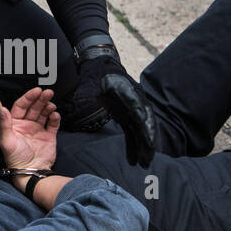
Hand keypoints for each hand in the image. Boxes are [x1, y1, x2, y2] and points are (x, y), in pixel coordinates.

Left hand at [0, 87, 58, 171]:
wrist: (30, 172)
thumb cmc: (15, 160)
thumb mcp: (7, 140)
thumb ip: (4, 124)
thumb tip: (2, 109)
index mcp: (15, 124)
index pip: (21, 106)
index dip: (29, 97)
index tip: (36, 91)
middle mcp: (26, 125)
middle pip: (34, 107)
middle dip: (41, 99)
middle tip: (48, 92)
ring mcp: (38, 130)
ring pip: (44, 113)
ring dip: (48, 106)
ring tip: (51, 103)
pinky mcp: (48, 136)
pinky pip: (53, 124)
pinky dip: (55, 118)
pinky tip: (55, 114)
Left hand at [72, 52, 157, 166]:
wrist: (99, 65)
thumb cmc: (95, 72)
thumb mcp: (89, 80)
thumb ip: (88, 90)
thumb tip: (82, 98)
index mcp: (127, 91)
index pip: (139, 110)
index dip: (145, 126)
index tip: (149, 141)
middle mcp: (135, 99)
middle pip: (146, 122)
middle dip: (149, 141)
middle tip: (148, 158)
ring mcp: (133, 108)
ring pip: (141, 129)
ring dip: (143, 147)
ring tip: (144, 164)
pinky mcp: (128, 114)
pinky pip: (133, 132)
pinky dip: (133, 145)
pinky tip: (132, 160)